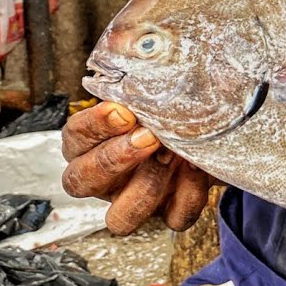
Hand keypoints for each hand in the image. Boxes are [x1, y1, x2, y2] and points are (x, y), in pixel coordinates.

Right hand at [61, 101, 215, 234]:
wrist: (212, 127)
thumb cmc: (170, 105)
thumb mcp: (151, 93)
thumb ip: (138, 87)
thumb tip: (133, 66)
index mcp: (90, 145)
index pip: (74, 138)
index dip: (94, 127)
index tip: (122, 110)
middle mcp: (106, 179)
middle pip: (81, 183)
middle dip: (113, 160)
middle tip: (146, 136)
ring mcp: (135, 200)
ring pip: (120, 218)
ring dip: (146, 186)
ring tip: (172, 154)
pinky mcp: (169, 212)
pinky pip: (173, 218)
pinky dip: (188, 194)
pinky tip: (197, 166)